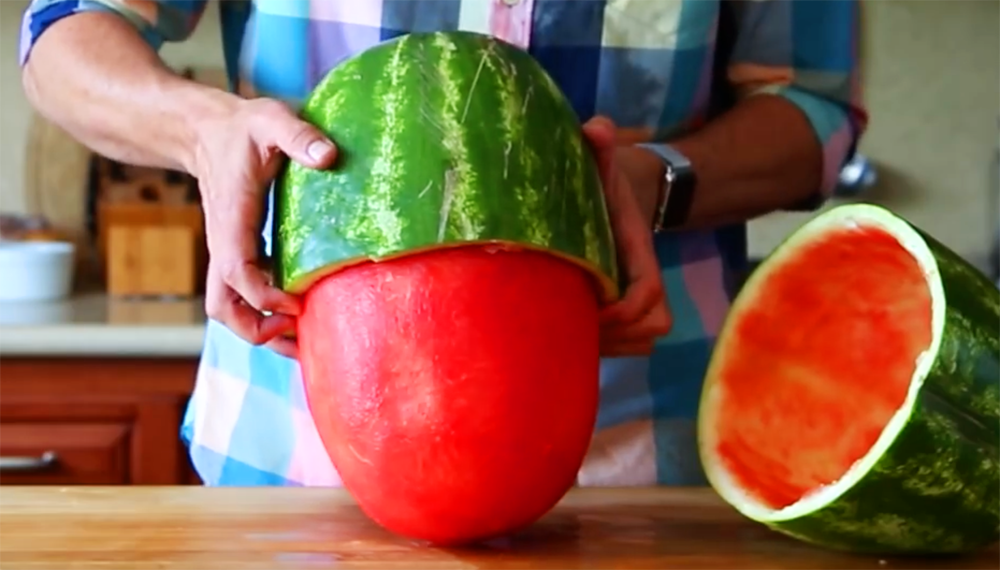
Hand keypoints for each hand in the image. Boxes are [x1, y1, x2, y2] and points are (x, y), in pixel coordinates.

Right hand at [192, 98, 337, 357]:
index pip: (238, 273)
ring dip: (258, 330)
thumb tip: (328, 156)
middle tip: (299, 336)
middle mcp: (223, 244)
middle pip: (223, 307)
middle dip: (256, 331)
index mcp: (232, 220)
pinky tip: (298, 312)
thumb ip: (298, 135)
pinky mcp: (237, 252)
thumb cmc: (242, 127)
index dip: (264, 296)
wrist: (204, 130)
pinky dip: (263, 312)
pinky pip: (242, 294)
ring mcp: (227, 251)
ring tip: (301, 340)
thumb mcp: (271, 121)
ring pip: (227, 307)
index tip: (298, 304)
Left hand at [582, 116, 671, 356]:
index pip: (649, 294)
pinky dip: (603, 347)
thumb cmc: (611, 181)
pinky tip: (568, 333)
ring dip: (608, 346)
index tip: (590, 306)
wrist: (629, 191)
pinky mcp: (622, 312)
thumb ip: (601, 146)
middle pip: (650, 329)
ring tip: (567, 333)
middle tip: (570, 326)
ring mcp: (634, 300)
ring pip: (639, 344)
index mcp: (639, 252)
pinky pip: (626, 346)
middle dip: (614, 336)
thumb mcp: (605, 163)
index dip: (624, 309)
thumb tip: (597, 129)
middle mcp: (642, 282)